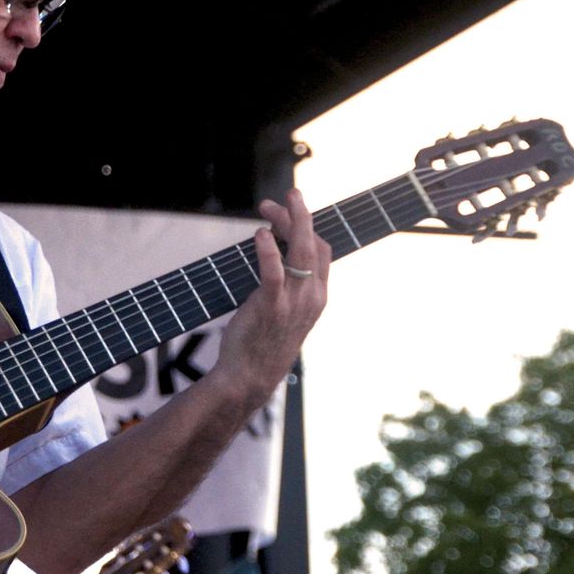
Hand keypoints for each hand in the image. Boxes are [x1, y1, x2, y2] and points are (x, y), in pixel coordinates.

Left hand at [211, 188, 329, 407]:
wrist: (250, 378)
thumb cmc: (263, 344)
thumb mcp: (284, 313)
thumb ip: (286, 286)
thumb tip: (272, 252)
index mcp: (318, 297)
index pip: (323, 251)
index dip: (308, 227)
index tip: (287, 214)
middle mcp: (312, 297)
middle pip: (314, 244)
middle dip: (301, 215)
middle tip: (288, 194)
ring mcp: (293, 303)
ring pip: (300, 252)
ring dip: (288, 222)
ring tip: (272, 205)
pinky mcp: (271, 307)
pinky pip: (274, 272)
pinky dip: (267, 250)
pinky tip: (258, 234)